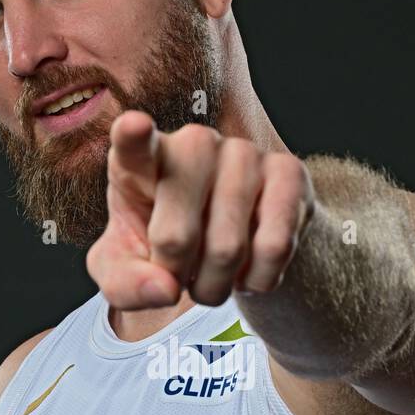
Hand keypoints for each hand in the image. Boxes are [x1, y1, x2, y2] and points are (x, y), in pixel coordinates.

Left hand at [86, 111, 314, 309]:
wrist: (238, 241)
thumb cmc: (167, 247)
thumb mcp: (128, 271)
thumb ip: (126, 285)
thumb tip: (165, 289)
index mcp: (139, 161)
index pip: (133, 144)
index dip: (133, 136)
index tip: (133, 125)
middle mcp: (192, 144)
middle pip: (176, 238)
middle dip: (177, 277)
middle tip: (181, 273)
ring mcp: (243, 152)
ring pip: (228, 251)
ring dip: (217, 286)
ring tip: (213, 274)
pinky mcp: (288, 172)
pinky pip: (274, 247)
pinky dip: (259, 279)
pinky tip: (250, 268)